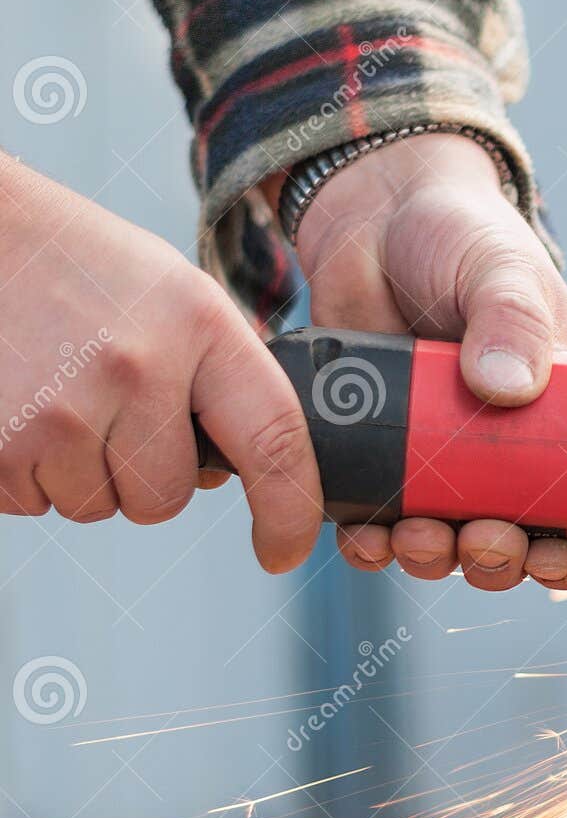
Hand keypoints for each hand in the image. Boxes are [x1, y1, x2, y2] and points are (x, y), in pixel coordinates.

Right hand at [0, 154, 321, 571]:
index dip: (288, 513)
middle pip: (165, 499)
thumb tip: (247, 469)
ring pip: (95, 506)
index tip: (284, 551)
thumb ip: (222, 376)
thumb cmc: (81, 266)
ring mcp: (60, 407)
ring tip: (58, 395)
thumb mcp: (177, 297)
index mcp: (199, 326)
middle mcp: (136, 367)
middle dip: (142, 476)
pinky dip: (27, 472)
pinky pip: (32, 502)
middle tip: (110, 410)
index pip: (273, 441)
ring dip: (80, 472)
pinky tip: (23, 407)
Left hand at [290, 134, 566, 592]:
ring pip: (448, 543)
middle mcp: (509, 449)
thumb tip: (506, 386)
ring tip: (414, 536)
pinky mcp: (380, 452)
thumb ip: (512, 321)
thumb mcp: (501, 270)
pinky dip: (371, 541)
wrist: (370, 212)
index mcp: (564, 416)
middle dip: (499, 560)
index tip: (553, 556)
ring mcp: (443, 456)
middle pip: (520, 543)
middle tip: (478, 540)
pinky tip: (364, 534)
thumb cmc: (459, 233)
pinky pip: (379, 521)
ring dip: (435, 557)